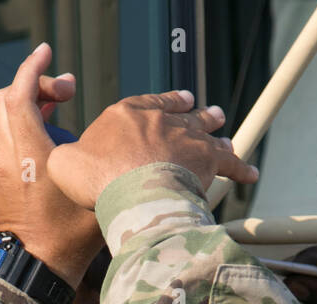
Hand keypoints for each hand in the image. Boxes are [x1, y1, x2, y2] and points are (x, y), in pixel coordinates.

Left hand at [0, 42, 101, 287]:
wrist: (33, 272)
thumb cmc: (63, 241)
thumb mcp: (92, 192)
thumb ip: (96, 159)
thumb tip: (109, 141)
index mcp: (27, 154)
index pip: (20, 94)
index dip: (33, 68)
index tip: (45, 53)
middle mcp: (6, 158)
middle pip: (7, 100)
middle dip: (35, 86)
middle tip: (66, 91)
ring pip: (5, 120)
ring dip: (31, 107)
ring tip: (62, 111)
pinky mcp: (0, 183)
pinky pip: (8, 141)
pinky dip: (26, 129)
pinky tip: (53, 141)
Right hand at [46, 90, 256, 208]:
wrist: (131, 190)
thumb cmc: (96, 178)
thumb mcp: (65, 163)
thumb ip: (68, 158)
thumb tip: (67, 161)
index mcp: (127, 113)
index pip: (149, 102)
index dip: (165, 101)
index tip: (178, 100)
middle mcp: (162, 120)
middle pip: (184, 113)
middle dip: (197, 113)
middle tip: (210, 113)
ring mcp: (187, 137)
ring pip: (208, 133)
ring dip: (218, 135)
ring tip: (226, 138)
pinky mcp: (207, 160)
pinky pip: (231, 163)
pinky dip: (242, 168)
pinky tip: (251, 174)